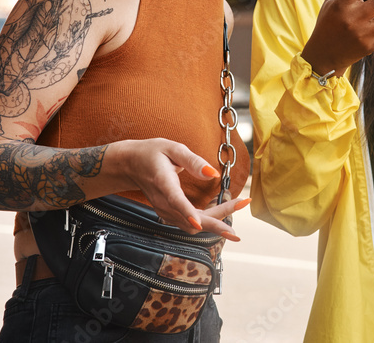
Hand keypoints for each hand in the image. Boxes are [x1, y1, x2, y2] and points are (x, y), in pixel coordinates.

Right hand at [115, 138, 246, 239]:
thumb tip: (212, 174)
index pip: (175, 201)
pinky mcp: (169, 215)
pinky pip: (191, 225)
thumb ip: (192, 160)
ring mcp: (165, 212)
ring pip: (193, 226)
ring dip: (217, 220)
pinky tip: (222, 209)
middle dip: (219, 219)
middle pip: (192, 220)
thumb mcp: (172, 148)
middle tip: (243, 203)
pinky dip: (208, 220)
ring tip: (238, 204)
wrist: (131, 164)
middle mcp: (163, 202)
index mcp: (163, 183)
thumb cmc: (153, 153)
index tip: (199, 222)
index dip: (187, 213)